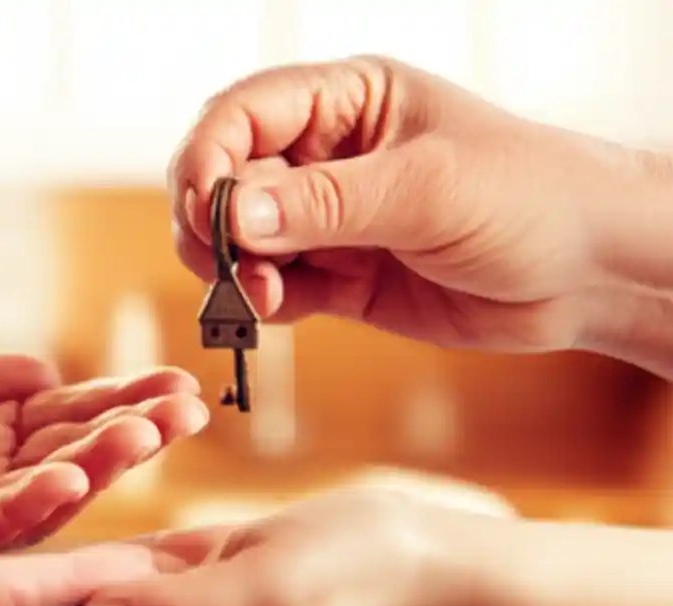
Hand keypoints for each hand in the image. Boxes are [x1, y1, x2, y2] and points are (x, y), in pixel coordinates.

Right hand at [170, 56, 672, 372]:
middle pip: (228, 178)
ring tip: (257, 298)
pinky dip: (261, 303)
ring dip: (233, 270)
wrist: (593, 274)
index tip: (203, 209)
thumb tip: (232, 216)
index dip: (208, 156)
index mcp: (348, 101)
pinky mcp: (340, 276)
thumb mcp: (428, 189)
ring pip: (241, 240)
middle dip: (214, 223)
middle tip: (226, 264)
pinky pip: (275, 286)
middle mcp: (328, 156)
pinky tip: (276, 311)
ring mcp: (331, 219)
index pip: (243, 113)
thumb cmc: (532, 197)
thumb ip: (326, 204)